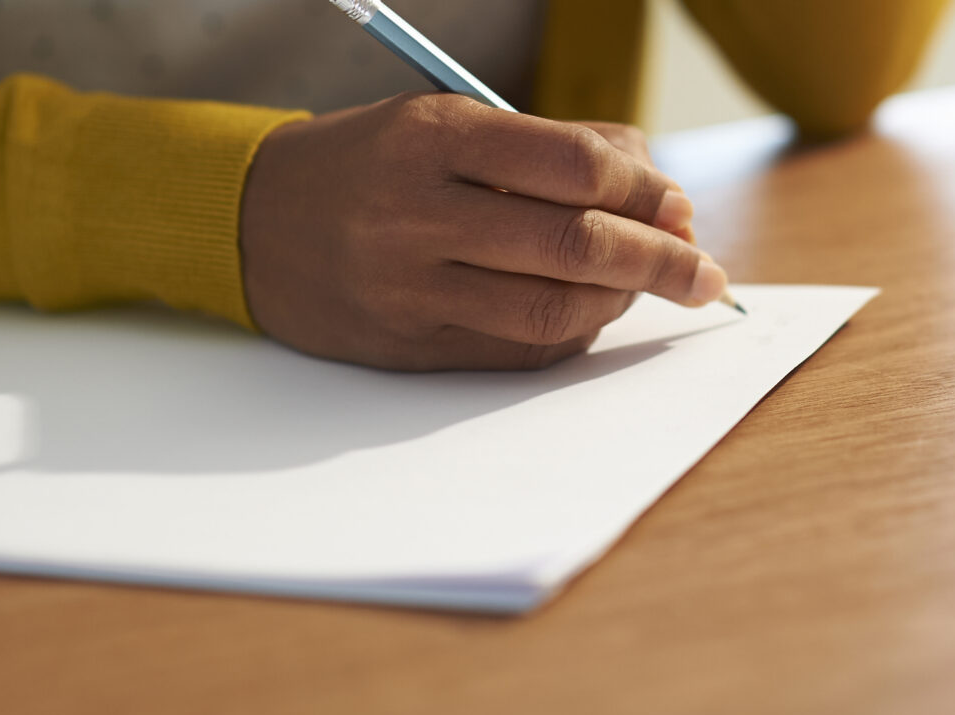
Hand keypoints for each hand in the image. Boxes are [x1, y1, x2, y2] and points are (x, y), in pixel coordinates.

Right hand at [239, 92, 723, 370]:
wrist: (248, 223)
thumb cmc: (371, 164)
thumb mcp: (446, 124)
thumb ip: (549, 147)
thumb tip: (656, 186)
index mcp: (434, 138)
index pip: (574, 166)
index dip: (645, 189)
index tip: (677, 204)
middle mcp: (418, 212)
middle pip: (574, 243)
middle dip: (659, 260)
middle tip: (706, 273)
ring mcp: (409, 286)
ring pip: (552, 307)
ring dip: (621, 303)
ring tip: (650, 290)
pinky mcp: (408, 344)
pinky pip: (517, 349)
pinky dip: (573, 334)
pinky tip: (593, 315)